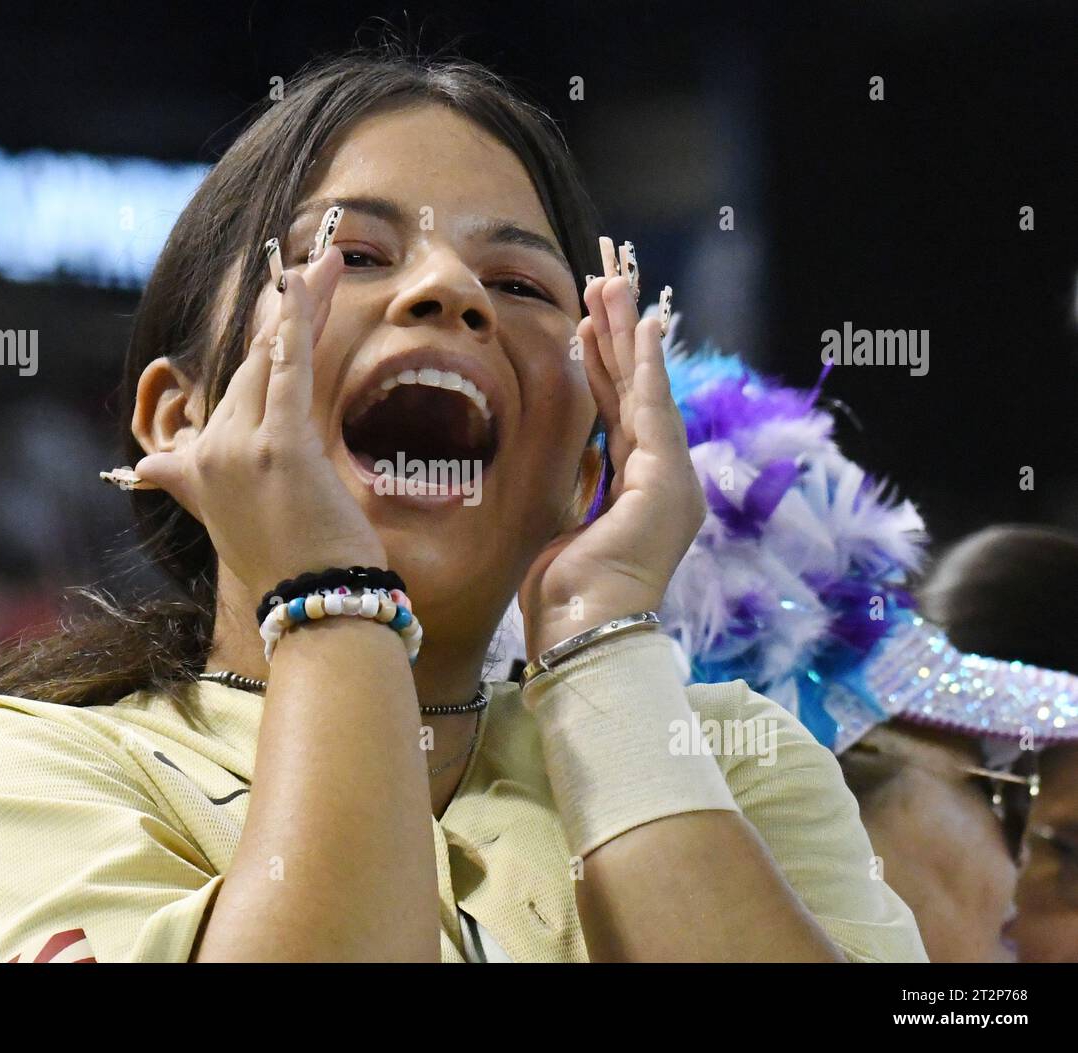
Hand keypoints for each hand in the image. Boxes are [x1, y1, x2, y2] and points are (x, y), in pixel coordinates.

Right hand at [135, 245, 385, 600]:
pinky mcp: (280, 448)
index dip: (267, 341)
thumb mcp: (229, 519)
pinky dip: (298, 324)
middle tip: (321, 263)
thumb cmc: (288, 570)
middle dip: (289, 310)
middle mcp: (212, 451)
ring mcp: (242, 449)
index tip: (287, 300)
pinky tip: (308, 286)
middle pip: (254, 363)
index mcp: (200, 464)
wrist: (313, 611)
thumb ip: (188, 483)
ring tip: (328, 261)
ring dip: (301, 304)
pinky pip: (289, 370)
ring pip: (271, 358)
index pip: (237, 386)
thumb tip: (146, 468)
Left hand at [518, 259, 704, 656]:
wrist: (582, 634)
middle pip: (635, 394)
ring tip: (614, 284)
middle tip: (605, 285)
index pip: (618, 416)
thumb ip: (577, 488)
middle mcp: (662, 481)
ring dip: (626, 335)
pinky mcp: (666, 478)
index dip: (603, 368)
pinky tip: (642, 323)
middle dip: (617, 338)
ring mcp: (670, 479)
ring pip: (644, 391)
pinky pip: (653, 407)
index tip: (586, 326)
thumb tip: (567, 464)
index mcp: (639, 493)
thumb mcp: (565, 529)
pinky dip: (648, 364)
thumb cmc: (566, 598)